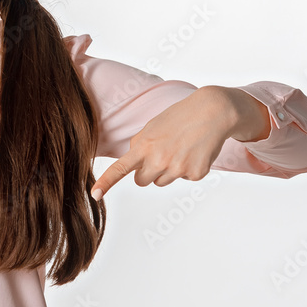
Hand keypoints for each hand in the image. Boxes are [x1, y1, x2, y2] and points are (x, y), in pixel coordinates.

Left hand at [90, 86, 268, 199]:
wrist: (211, 112)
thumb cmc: (179, 118)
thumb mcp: (152, 127)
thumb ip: (139, 146)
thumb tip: (134, 164)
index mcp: (143, 146)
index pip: (120, 168)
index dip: (106, 182)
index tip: (95, 194)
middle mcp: (158, 160)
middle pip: (142, 181)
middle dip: (147, 171)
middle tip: (161, 153)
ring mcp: (177, 168)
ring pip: (162, 181)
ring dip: (167, 170)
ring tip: (179, 148)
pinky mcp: (196, 173)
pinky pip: (184, 179)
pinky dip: (188, 168)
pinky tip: (194, 152)